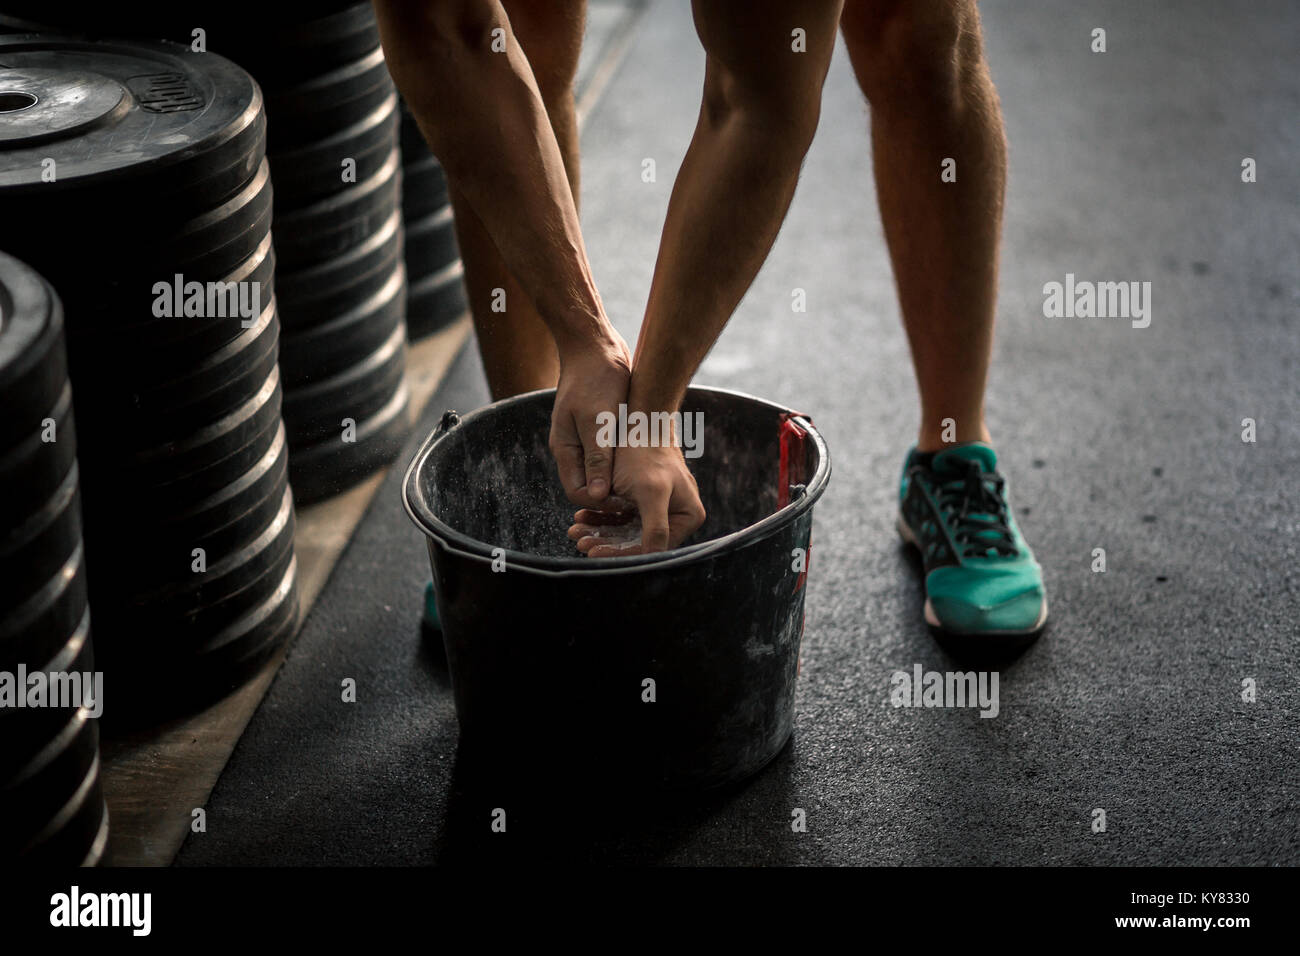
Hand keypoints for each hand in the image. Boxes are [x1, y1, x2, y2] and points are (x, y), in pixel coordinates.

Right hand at [549, 331, 632, 508]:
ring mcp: (587, 440)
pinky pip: (613, 459)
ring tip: (648, 487)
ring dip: (622, 483)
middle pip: (591, 488)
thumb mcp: (598, 419)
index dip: (602, 503)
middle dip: (614, 497)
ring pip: (604, 475)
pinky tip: (648, 466)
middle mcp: (574, 449)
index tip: (629, 502)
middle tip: (642, 500)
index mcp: (565, 449)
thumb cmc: (595, 378)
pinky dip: (627, 466)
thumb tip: (597, 496)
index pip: (578, 493)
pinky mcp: (602, 431)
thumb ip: (597, 457)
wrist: (597, 345)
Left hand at [567, 441, 705, 556]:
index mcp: (689, 516)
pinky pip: (623, 516)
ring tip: (575, 530)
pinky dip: (602, 518)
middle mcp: (679, 514)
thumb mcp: (650, 493)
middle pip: (637, 539)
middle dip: (605, 541)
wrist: (638, 418)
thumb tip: (655, 556)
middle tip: (578, 540)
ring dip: (600, 531)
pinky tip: (582, 517)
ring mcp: (662, 507)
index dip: (621, 553)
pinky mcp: (646, 499)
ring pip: (626, 529)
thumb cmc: (645, 452)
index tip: (592, 552)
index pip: (652, 547)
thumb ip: (656, 528)